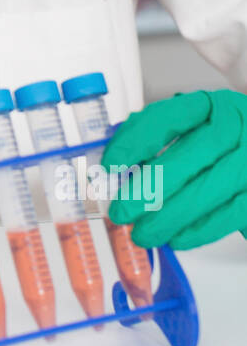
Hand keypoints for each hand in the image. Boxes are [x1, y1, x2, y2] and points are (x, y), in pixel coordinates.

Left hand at [101, 90, 246, 247]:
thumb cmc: (223, 147)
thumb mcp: (197, 130)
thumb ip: (159, 142)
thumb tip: (116, 171)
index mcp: (212, 106)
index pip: (167, 118)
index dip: (134, 142)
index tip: (110, 165)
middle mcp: (236, 128)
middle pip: (189, 155)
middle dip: (149, 187)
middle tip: (121, 210)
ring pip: (207, 189)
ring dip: (169, 216)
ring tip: (143, 234)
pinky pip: (230, 214)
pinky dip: (199, 230)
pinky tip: (176, 238)